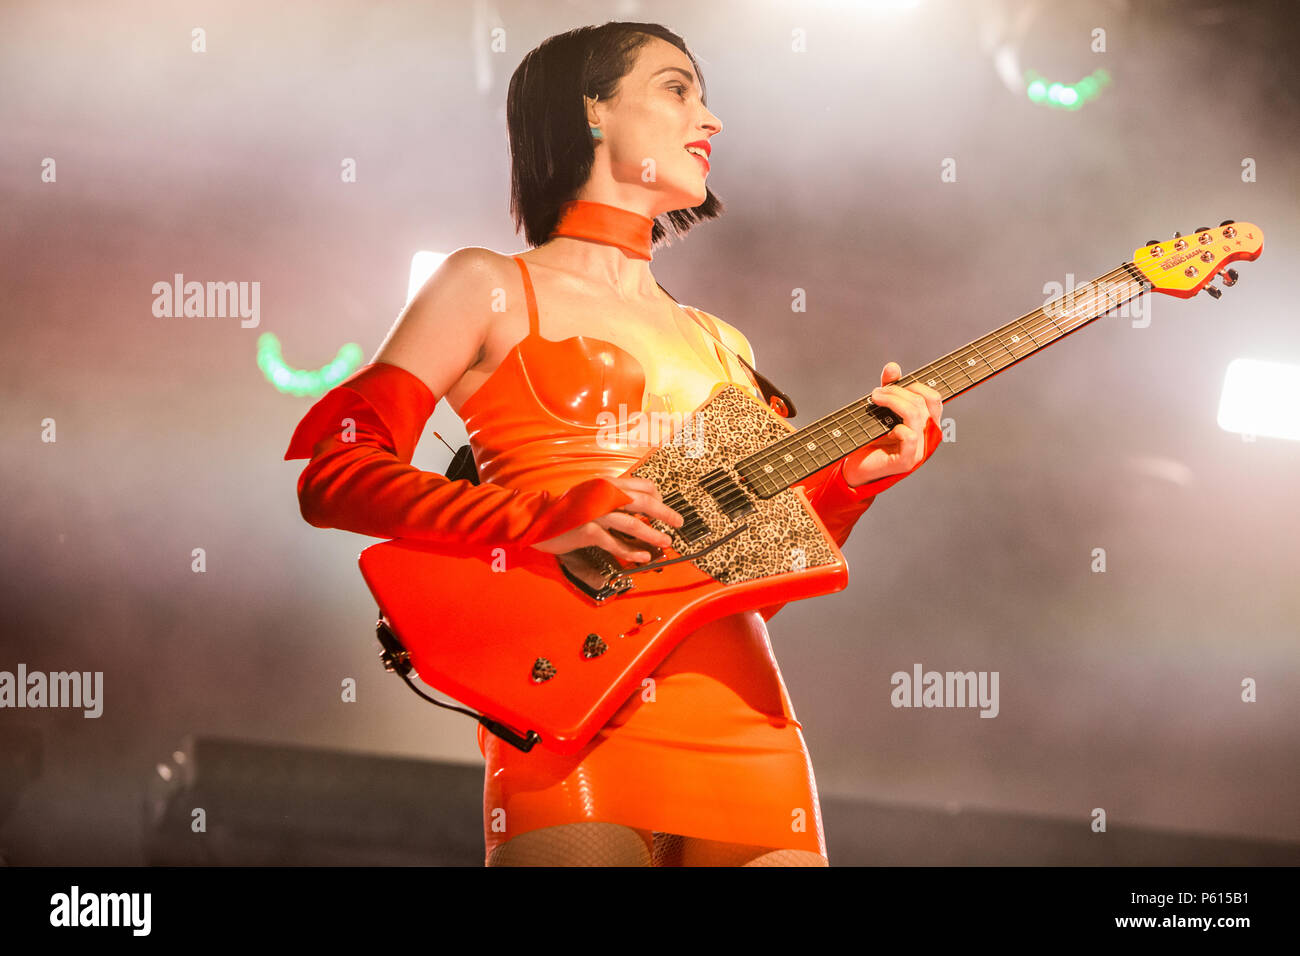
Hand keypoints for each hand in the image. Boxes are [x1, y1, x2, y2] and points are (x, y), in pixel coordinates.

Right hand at [532, 475, 684, 563]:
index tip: (665, 507)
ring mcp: (596, 513)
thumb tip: (635, 508)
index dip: (658, 497)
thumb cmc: (564, 508)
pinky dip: (631, 552)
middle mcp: (604, 494)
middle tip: (678, 522)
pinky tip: (642, 557)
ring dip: (653, 536)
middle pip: (644, 502)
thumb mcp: (590, 494)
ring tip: (665, 542)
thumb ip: (611, 497)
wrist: (536, 517)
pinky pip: (616, 544)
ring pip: (633, 524)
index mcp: (607, 482)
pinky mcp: (588, 531)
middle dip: (665, 513)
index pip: (643, 485)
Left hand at [842, 361, 942, 485]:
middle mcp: (928, 436)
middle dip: (897, 391)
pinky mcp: (907, 461)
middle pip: (922, 402)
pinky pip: (910, 436)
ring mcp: (920, 449)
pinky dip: (896, 427)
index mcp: (927, 423)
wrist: (858, 466)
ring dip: (893, 402)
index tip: (891, 385)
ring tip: (874, 400)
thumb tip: (893, 366)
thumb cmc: (873, 437)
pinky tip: (884, 429)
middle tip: (875, 393)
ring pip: (916, 415)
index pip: (933, 398)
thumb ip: (890, 389)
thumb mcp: (882, 409)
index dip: (915, 386)